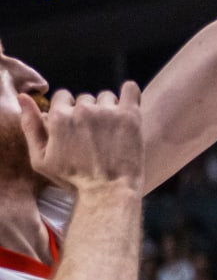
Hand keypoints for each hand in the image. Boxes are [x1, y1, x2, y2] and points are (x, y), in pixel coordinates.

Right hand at [19, 80, 143, 193]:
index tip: (75, 126)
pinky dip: (129, 94)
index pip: (62, 97)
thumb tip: (23, 96)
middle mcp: (83, 110)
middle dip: (88, 112)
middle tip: (94, 134)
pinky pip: (130, 89)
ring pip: (106, 97)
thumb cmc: (73, 178)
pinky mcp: (130, 115)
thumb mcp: (40, 158)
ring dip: (108, 108)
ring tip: (111, 130)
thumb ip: (30, 126)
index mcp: (59, 117)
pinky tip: (127, 108)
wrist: (108, 190)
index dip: (68, 111)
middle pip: (85, 99)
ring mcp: (108, 111)